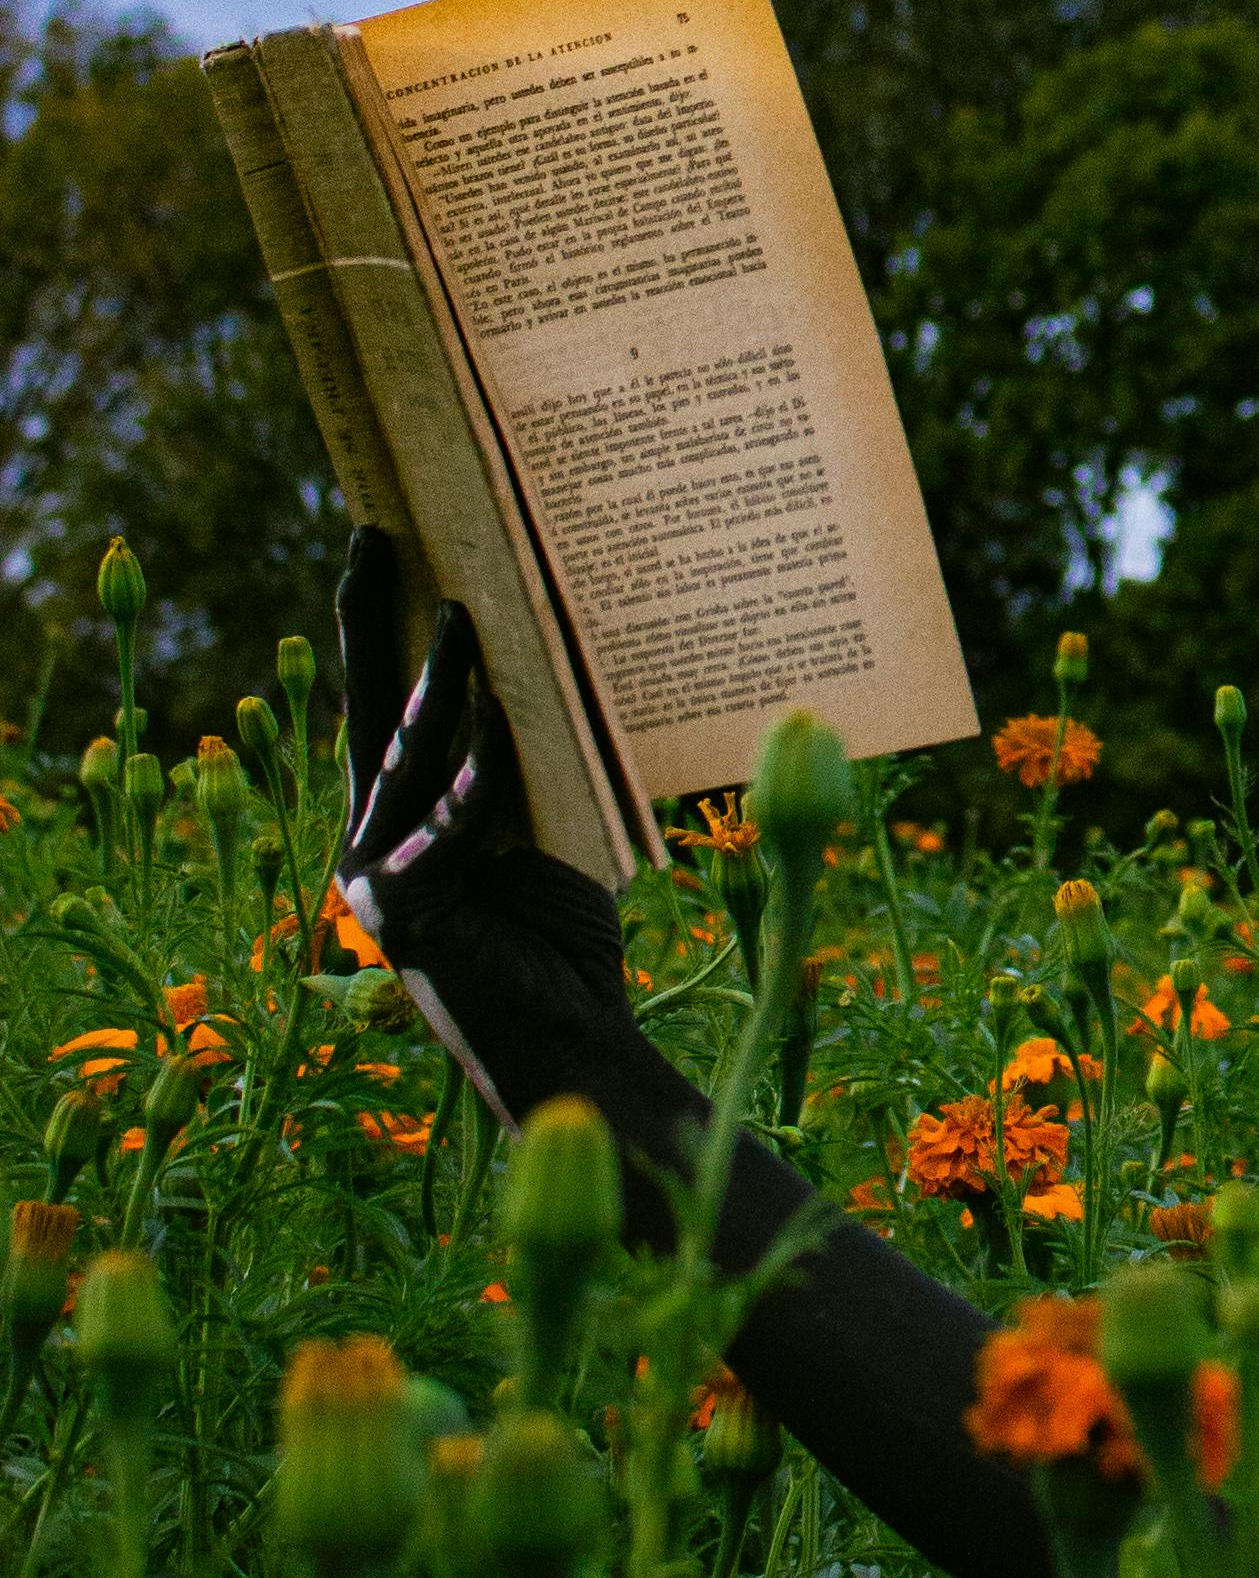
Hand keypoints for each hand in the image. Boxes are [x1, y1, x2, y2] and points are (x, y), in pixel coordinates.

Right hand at [335, 529, 641, 1132]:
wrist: (572, 1041)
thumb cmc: (562, 938)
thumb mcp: (543, 824)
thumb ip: (520, 759)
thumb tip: (544, 658)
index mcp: (395, 818)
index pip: (379, 703)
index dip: (374, 624)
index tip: (377, 543)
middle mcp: (367, 843)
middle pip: (367, 711)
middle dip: (368, 619)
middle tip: (376, 536)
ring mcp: (375, 881)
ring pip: (408, 758)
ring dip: (438, 684)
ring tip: (463, 611)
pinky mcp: (405, 915)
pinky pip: (447, 824)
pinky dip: (478, 773)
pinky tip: (502, 716)